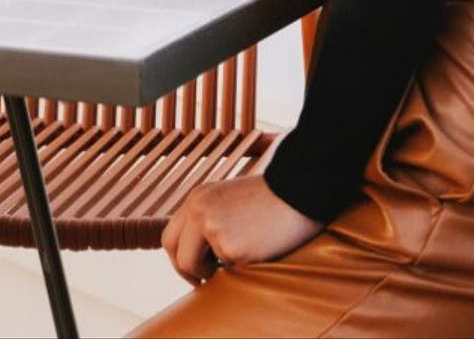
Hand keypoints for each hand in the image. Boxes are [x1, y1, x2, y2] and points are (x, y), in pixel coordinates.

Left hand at [163, 173, 325, 283]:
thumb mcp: (230, 202)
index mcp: (197, 199)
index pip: (170, 235)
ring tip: (243, 256)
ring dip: (213, 271)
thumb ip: (211, 220)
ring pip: (195, 266)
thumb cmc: (273, 200)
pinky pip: (228, 269)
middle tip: (204, 282)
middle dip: (186, 272)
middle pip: (174, 252)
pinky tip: (261, 249)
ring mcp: (212, 228)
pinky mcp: (231, 246)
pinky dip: (242, 267)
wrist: (302, 191)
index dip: (179, 257)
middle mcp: (198, 210)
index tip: (196, 270)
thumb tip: (201, 255)